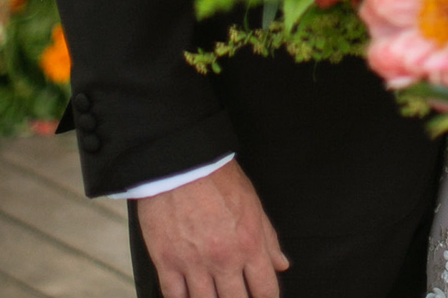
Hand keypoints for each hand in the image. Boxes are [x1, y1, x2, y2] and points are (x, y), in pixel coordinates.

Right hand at [138, 159, 289, 297]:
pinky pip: (175, 297)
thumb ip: (269, 239)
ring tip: (214, 295)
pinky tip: (188, 297)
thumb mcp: (253, 203)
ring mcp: (194, 263)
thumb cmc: (217, 177)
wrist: (182, 161)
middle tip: (237, 295)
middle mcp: (224, 258)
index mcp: (249, 243)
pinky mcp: (167, 261)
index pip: (265, 290)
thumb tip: (280, 264)